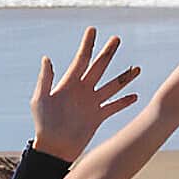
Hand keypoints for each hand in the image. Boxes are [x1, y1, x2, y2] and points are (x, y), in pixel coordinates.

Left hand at [30, 28, 139, 161]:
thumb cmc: (43, 123)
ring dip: (124, 77)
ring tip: (137, 68)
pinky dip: (124, 102)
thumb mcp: (41, 99)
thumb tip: (46, 58)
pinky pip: (113, 107)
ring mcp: (92, 103)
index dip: (87, 45)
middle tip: (117, 38)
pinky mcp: (98, 116)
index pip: (80, 59)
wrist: (53, 148)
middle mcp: (82, 90)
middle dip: (108, 53)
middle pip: (99, 67)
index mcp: (69, 83)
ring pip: (111, 86)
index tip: (92, 30)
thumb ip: (46, 79)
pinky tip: (135, 96)